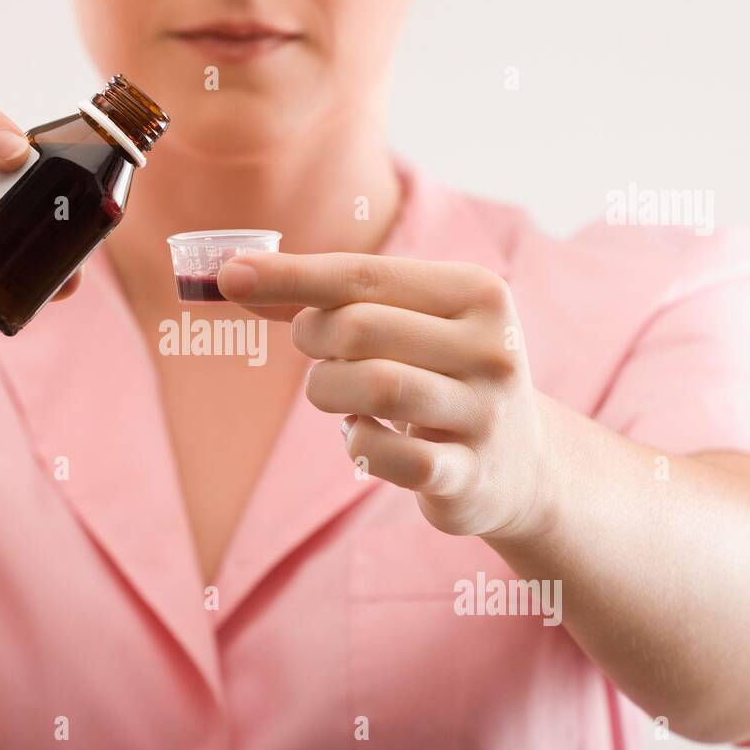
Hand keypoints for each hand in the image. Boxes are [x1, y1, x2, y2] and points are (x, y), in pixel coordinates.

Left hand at [220, 252, 553, 542]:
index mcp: (478, 294)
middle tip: (316, 355)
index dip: (290, 275)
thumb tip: (234, 275)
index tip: (229, 275)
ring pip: (372, 387)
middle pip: (360, 328)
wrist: (520, 467)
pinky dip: (355, 443)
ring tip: (335, 394)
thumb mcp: (405, 325)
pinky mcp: (468, 475)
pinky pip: (383, 455)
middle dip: (314, 339)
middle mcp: (492, 348)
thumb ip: (327, 300)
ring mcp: (485, 414)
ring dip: (327, 390)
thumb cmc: (438, 376)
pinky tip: (364, 438)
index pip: (364, 275)